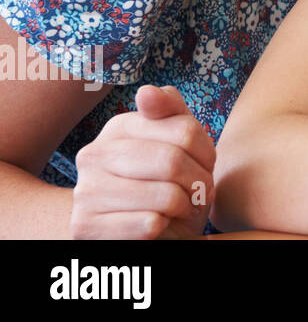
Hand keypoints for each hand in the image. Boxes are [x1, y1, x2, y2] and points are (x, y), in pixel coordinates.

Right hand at [70, 85, 215, 238]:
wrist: (128, 226)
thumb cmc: (163, 178)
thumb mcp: (175, 140)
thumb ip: (170, 109)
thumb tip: (145, 92)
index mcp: (118, 126)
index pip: (185, 130)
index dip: (207, 153)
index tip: (205, 165)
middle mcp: (93, 155)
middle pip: (174, 162)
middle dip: (199, 182)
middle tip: (200, 192)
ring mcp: (85, 191)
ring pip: (166, 197)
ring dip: (186, 207)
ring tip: (182, 208)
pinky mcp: (86, 227)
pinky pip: (150, 225)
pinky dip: (166, 228)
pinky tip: (161, 225)